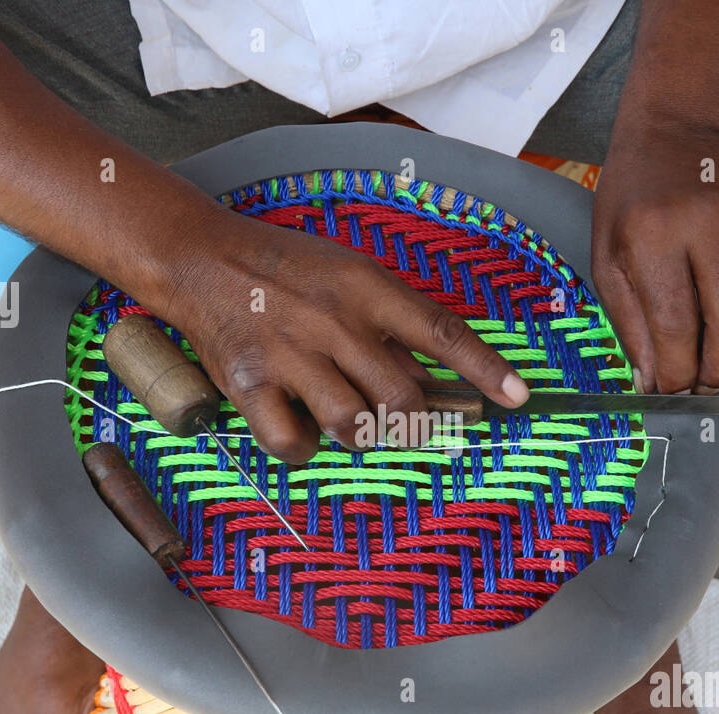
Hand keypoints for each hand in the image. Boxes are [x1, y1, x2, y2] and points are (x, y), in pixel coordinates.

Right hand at [156, 201, 528, 462]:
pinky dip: (304, 449)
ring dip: (356, 434)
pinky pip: (293, 444)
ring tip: (338, 412)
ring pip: (351, 426)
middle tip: (390, 413)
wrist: (201, 258)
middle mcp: (331, 320)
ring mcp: (288, 354)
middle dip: (406, 419)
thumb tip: (438, 381)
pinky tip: (299, 427)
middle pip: (400, 399)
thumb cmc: (285, 269)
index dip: (484, 368)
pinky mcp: (248, 385)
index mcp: (364, 287)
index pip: (440, 332)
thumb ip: (392, 325)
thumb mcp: (349, 273)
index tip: (517, 397)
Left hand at [592, 115, 718, 393]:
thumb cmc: (632, 200)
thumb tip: (654, 381)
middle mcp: (708, 221)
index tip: (672, 391)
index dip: (677, 371)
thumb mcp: (607, 258)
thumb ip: (630, 323)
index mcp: (653, 233)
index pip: (675, 325)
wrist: (676, 131)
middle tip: (705, 385)